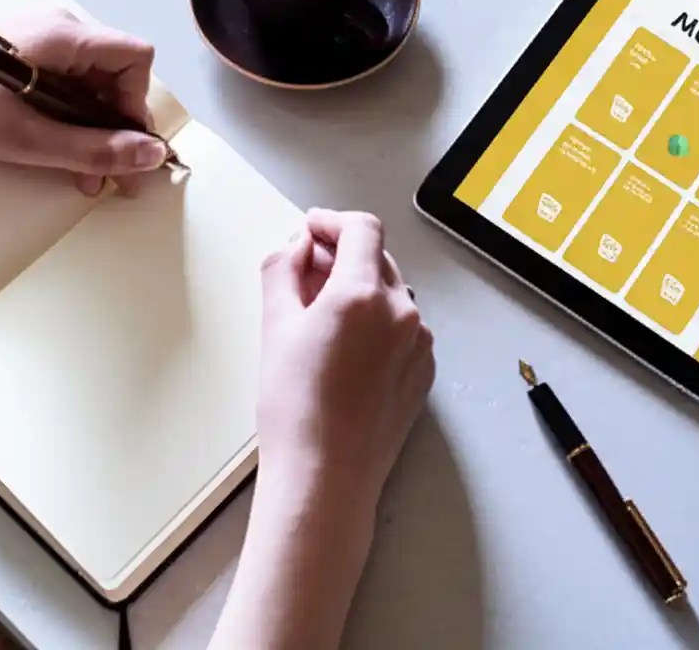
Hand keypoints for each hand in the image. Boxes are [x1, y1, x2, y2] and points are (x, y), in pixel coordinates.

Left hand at [0, 10, 164, 195]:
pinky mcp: (27, 53)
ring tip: (81, 171)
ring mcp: (43, 39)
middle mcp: (60, 29)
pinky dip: (70, 119)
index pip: (135, 59)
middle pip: (117, 77)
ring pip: (93, 86)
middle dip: (117, 130)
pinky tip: (57, 148)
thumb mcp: (28, 137)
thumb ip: (94, 149)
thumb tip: (148, 155)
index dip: (137, 106)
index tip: (124, 146)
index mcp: (65, 36)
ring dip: (93, 131)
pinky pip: (68, 85)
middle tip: (112, 175)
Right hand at [256, 209, 434, 509]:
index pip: (361, 229)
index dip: (332, 222)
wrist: (326, 477)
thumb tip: (297, 247)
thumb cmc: (296, 410)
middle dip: (342, 257)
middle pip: (377, 259)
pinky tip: (345, 350)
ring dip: (359, 291)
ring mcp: (419, 344)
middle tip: (304, 273)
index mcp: (363, 294)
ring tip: (321, 317)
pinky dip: (376, 324)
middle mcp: (401, 313)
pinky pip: (402, 330)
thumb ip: (283, 271)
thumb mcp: (275, 327)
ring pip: (390, 295)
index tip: (311, 231)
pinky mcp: (424, 371)